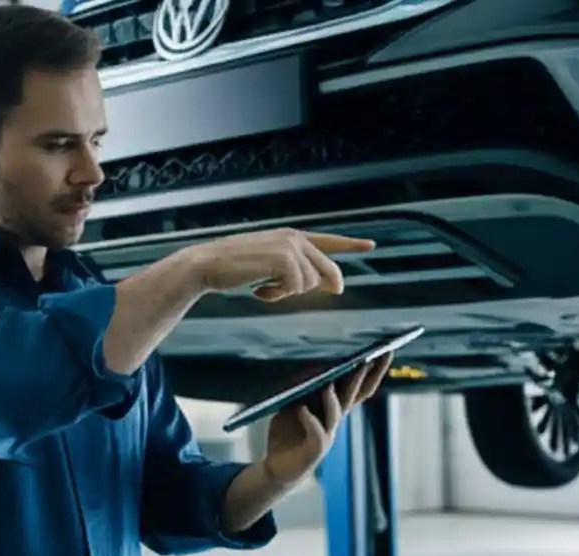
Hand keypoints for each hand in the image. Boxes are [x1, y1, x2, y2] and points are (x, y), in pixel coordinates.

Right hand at [180, 228, 375, 301]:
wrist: (207, 263)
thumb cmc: (232, 268)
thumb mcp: (266, 265)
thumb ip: (291, 270)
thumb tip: (320, 286)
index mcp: (290, 236)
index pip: (328, 240)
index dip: (351, 244)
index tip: (370, 245)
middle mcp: (294, 238)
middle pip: (326, 269)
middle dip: (317, 287)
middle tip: (294, 293)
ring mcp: (290, 247)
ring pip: (309, 283)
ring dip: (287, 293)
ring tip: (264, 289)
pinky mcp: (284, 259)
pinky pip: (295, 288)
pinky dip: (277, 296)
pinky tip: (258, 291)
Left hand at [261, 352, 394, 487]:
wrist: (278, 467)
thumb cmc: (287, 432)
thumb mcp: (293, 402)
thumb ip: (303, 386)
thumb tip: (310, 366)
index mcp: (335, 407)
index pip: (360, 386)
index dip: (373, 370)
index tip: (385, 351)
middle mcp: (335, 420)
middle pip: (354, 395)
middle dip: (362, 377)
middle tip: (368, 358)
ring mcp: (327, 435)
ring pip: (336, 414)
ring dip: (333, 399)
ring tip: (328, 384)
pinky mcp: (315, 450)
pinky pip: (316, 433)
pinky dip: (310, 420)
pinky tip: (302, 409)